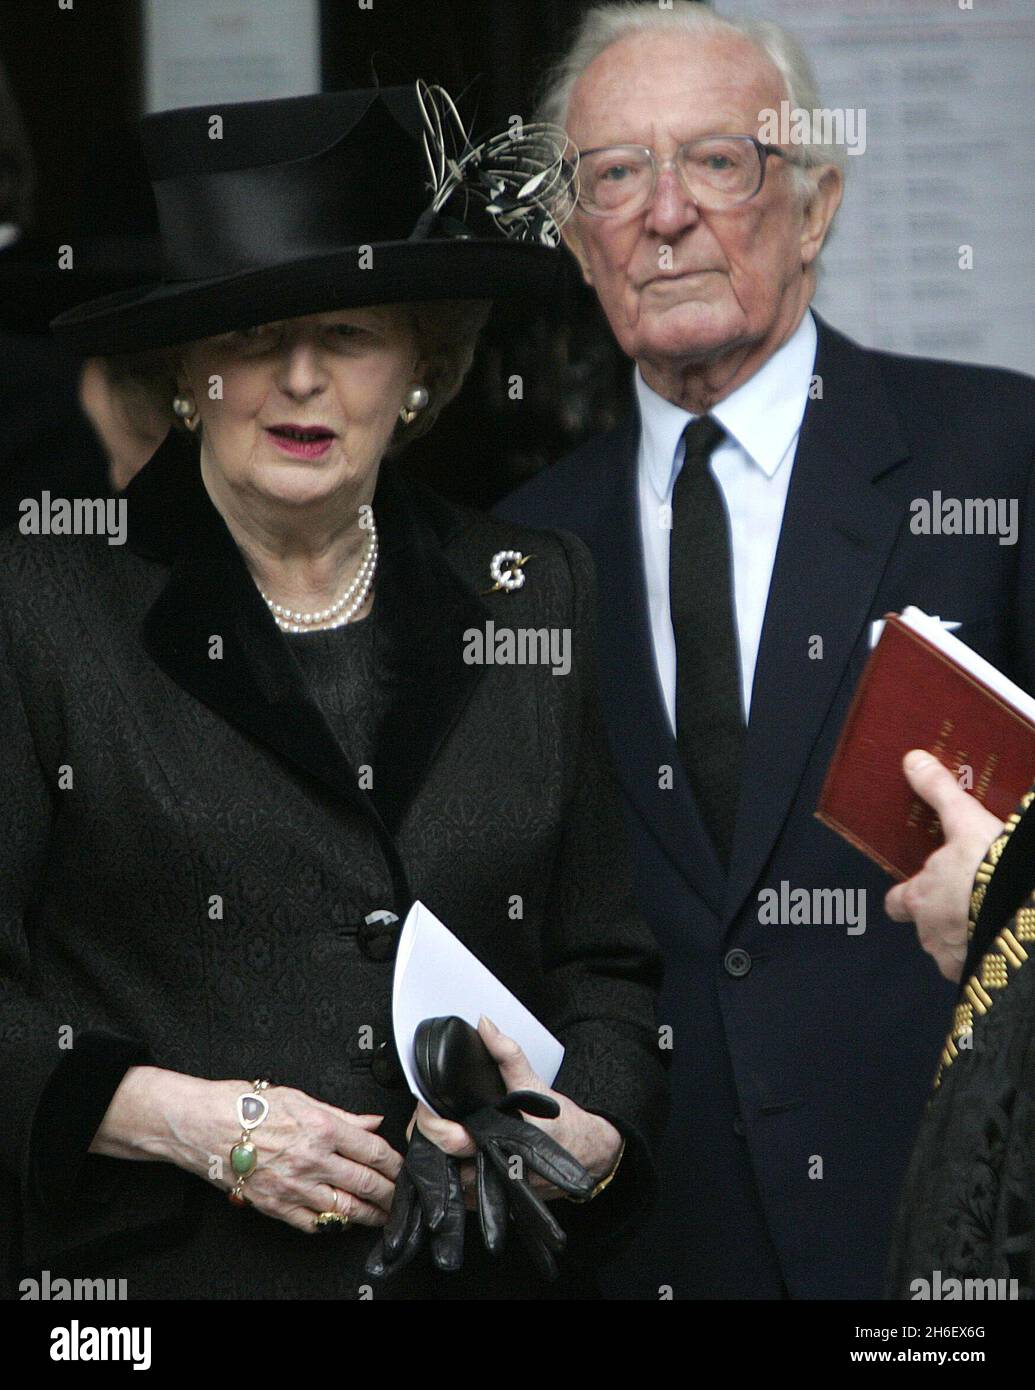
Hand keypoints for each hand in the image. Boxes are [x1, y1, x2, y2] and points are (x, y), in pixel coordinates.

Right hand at [91, 1067, 402, 1232]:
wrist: (202, 1125)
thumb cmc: (245, 1106)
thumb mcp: (300, 1097)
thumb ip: (342, 1114)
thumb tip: (371, 1122)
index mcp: (322, 1128)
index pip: (374, 1152)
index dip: (396, 1164)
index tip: (404, 1170)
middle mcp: (313, 1160)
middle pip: (367, 1184)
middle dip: (391, 1194)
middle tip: (403, 1198)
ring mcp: (295, 1187)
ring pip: (346, 1209)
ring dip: (370, 1215)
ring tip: (382, 1215)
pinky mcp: (276, 1206)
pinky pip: (314, 1223)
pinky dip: (333, 1224)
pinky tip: (342, 1221)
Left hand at [414, 1016, 622, 1203]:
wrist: (581, 1154)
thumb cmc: (561, 1125)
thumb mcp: (535, 1083)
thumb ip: (507, 1053)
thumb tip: (484, 1024)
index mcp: (496, 1147)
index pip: (444, 1139)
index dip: (429, 1119)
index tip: (426, 1100)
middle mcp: (484, 1176)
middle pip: (433, 1158)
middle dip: (426, 1132)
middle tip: (429, 1109)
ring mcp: (480, 1193)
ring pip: (438, 1172)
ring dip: (434, 1149)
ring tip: (442, 1124)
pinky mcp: (480, 1199)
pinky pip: (449, 1183)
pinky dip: (445, 1162)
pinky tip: (453, 1143)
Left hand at [884, 750, 1004, 981]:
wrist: (1023, 916)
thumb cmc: (990, 869)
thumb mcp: (966, 822)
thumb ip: (939, 792)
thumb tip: (912, 759)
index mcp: (918, 898)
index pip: (896, 902)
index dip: (906, 896)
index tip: (920, 889)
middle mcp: (929, 933)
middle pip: (926, 929)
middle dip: (943, 920)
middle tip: (967, 903)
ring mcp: (955, 959)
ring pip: (952, 951)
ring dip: (967, 938)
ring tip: (992, 918)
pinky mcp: (980, 976)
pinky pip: (977, 969)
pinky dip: (987, 956)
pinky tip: (1003, 940)